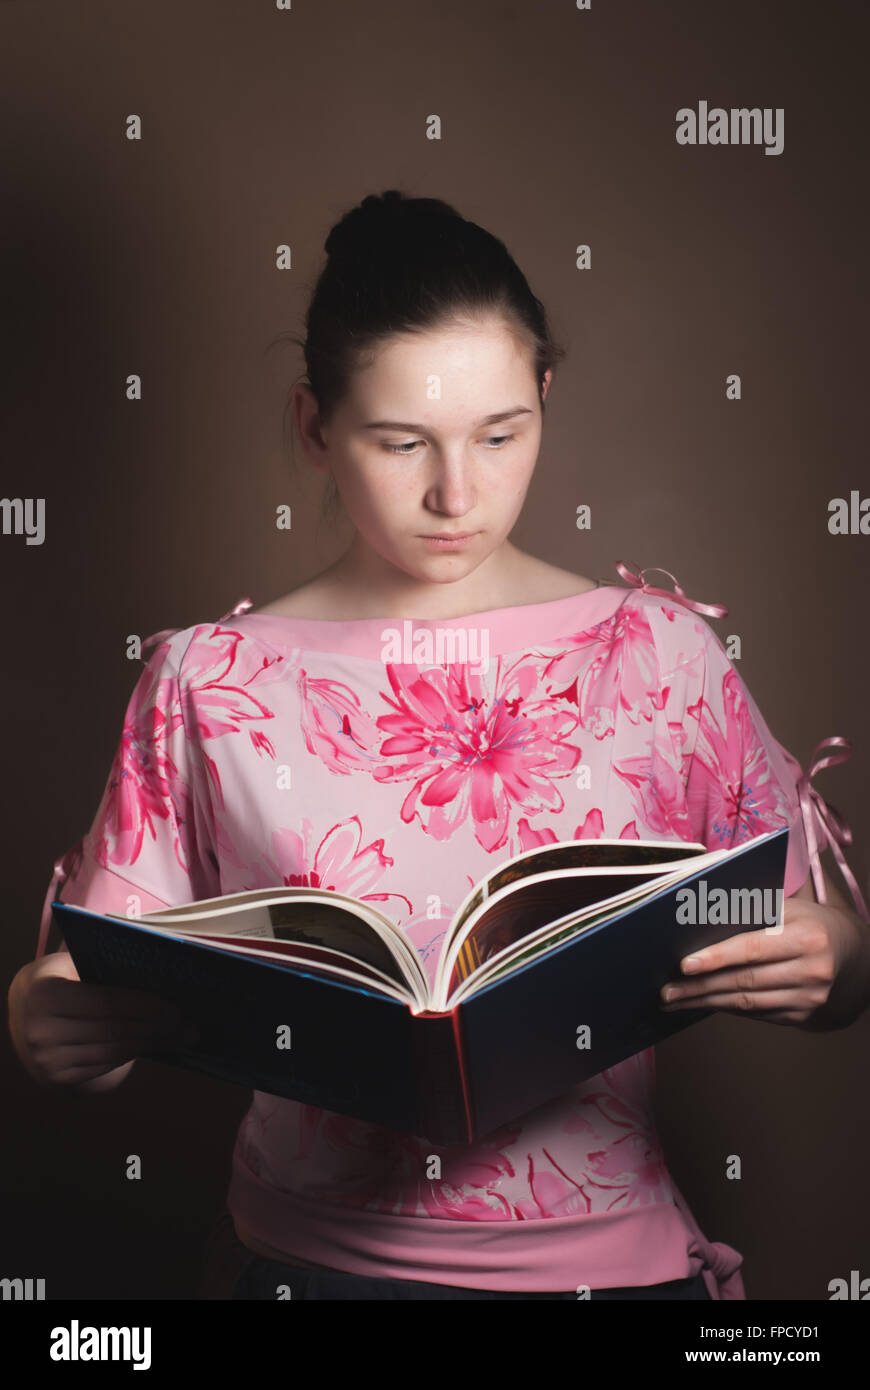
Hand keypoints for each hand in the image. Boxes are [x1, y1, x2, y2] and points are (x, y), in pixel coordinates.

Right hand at [8, 948, 194, 1085]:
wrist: (24, 1009)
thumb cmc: (61, 977)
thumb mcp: (73, 964)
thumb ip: (106, 967)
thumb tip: (165, 972)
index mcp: (46, 994)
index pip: (107, 1002)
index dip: (145, 1005)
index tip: (177, 1008)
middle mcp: (41, 1031)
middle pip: (114, 1030)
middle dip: (158, 1029)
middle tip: (191, 1027)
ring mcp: (47, 1059)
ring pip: (113, 1051)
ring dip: (152, 1045)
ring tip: (181, 1038)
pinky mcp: (57, 1077)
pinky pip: (104, 1065)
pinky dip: (133, 1054)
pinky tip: (154, 1046)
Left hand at [659, 892, 869, 1028]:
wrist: (852, 958)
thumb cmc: (809, 923)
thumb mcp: (789, 908)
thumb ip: (751, 910)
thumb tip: (700, 917)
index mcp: (808, 938)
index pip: (753, 949)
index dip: (716, 957)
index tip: (684, 965)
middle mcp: (813, 972)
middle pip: (745, 981)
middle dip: (700, 987)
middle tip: (666, 990)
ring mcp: (810, 999)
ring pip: (747, 1003)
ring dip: (706, 1003)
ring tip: (675, 1001)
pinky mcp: (803, 1017)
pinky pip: (756, 1014)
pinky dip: (727, 1008)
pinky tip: (704, 1003)